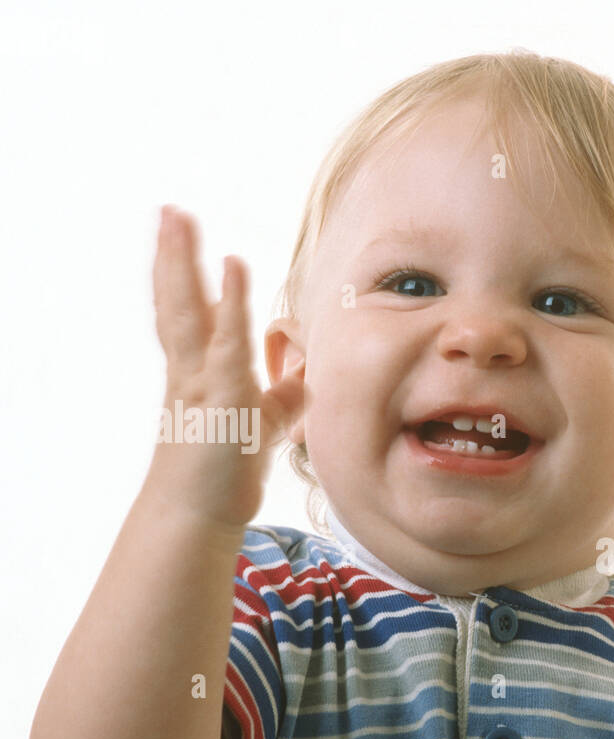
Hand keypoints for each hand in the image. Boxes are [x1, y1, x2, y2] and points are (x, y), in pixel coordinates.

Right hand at [148, 204, 302, 530]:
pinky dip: (231, 302)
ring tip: (179, 218)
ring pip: (188, 310)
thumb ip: (283, 395)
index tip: (183, 241)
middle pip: (176, 302)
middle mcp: (190, 372)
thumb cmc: (227, 471)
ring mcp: (202, 381)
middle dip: (172, 255)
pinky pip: (228, 340)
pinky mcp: (223, 396)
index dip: (186, 279)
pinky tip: (233, 265)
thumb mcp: (264, 423)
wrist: (198, 512)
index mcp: (196, 375)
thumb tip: (304, 375)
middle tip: (168, 210)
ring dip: (183, 261)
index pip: (187, 316)